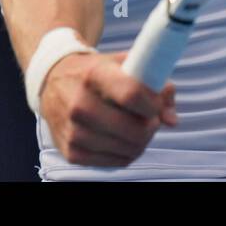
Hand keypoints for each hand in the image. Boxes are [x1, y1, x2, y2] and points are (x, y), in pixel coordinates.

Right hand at [39, 51, 177, 166]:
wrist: (53, 81)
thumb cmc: (96, 72)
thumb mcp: (122, 64)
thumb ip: (154, 84)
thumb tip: (172, 119)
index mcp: (95, 75)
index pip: (133, 94)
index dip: (154, 103)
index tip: (156, 103)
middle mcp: (80, 104)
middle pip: (136, 130)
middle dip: (152, 126)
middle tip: (150, 118)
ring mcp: (74, 131)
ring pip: (130, 150)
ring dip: (141, 141)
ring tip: (137, 127)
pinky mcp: (71, 152)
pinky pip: (115, 162)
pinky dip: (126, 153)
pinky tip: (121, 138)